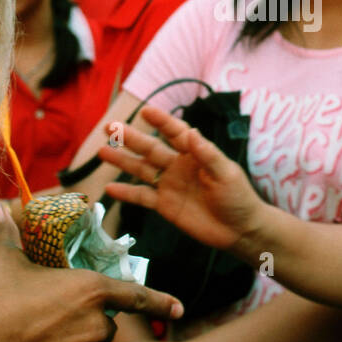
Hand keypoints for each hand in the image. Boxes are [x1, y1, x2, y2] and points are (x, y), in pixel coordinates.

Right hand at [0, 204, 182, 341]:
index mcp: (90, 290)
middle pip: (104, 324)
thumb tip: (0, 208)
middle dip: (85, 320)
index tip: (180, 310)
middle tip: (51, 315)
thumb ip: (10, 234)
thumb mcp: (4, 260)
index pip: (137, 296)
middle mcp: (94, 326)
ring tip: (35, 335)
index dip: (161, 303)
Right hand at [97, 103, 265, 257]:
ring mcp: (170, 185)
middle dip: (130, 138)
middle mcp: (178, 166)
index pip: (175, 132)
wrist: (240, 230)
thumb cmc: (239, 198)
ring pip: (141, 169)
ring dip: (122, 161)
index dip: (161, 121)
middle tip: (109, 127)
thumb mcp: (226, 174)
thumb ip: (207, 154)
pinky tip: (109, 188)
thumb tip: (191, 132)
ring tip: (102, 151)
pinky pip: (142, 197)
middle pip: (151, 149)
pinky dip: (126, 193)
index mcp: (195, 154)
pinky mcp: (165, 206)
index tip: (145, 111)